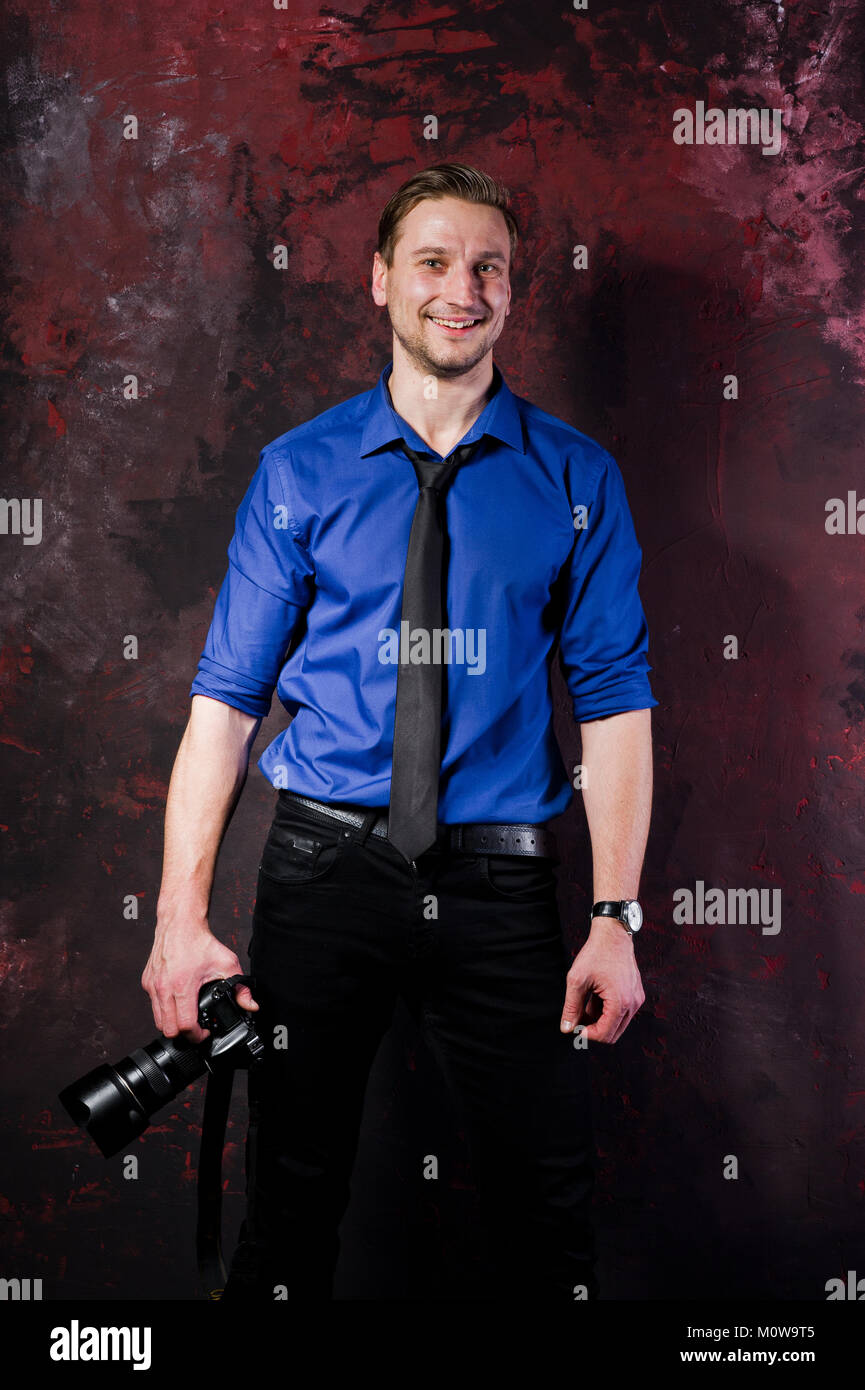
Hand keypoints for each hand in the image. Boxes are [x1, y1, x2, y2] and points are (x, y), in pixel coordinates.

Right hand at [141, 918, 258, 1043]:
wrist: (180, 923)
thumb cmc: (201, 942)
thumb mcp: (227, 964)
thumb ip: (241, 988)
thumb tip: (251, 1006)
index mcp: (182, 986)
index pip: (184, 1026)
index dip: (196, 1036)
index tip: (205, 1033)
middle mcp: (163, 988)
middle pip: (168, 1030)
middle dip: (184, 1034)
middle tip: (196, 1029)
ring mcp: (153, 986)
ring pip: (158, 1021)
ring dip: (172, 1023)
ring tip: (187, 1018)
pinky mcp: (147, 982)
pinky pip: (154, 1005)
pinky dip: (165, 1009)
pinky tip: (178, 1002)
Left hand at [559, 917, 644, 1043]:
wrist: (613, 934)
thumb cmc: (596, 954)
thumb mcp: (577, 980)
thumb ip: (571, 1007)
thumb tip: (567, 1029)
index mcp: (620, 1002)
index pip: (604, 1034)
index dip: (587, 1035)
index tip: (574, 1027)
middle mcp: (633, 1003)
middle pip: (613, 1034)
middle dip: (593, 1030)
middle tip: (577, 1020)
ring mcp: (636, 999)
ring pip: (617, 1024)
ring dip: (599, 1020)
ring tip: (584, 1004)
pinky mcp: (635, 994)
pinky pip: (621, 1012)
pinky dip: (607, 1011)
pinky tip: (593, 998)